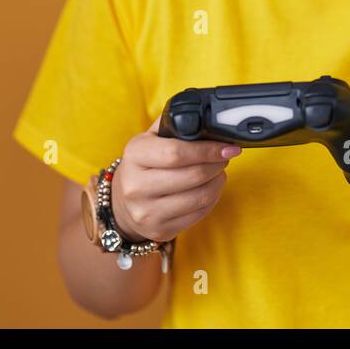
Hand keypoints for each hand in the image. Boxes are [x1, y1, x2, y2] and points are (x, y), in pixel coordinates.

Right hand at [109, 120, 240, 242]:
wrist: (122, 202)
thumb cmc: (144, 164)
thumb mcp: (150, 138)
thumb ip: (175, 124)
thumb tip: (209, 118)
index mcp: (134, 155)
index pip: (176, 153)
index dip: (207, 150)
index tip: (227, 147)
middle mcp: (135, 186)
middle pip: (192, 176)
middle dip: (217, 164)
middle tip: (225, 157)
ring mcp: (146, 211)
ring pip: (199, 197)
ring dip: (218, 182)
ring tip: (219, 171)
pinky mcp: (159, 230)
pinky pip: (198, 214)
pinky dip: (212, 199)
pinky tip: (211, 188)